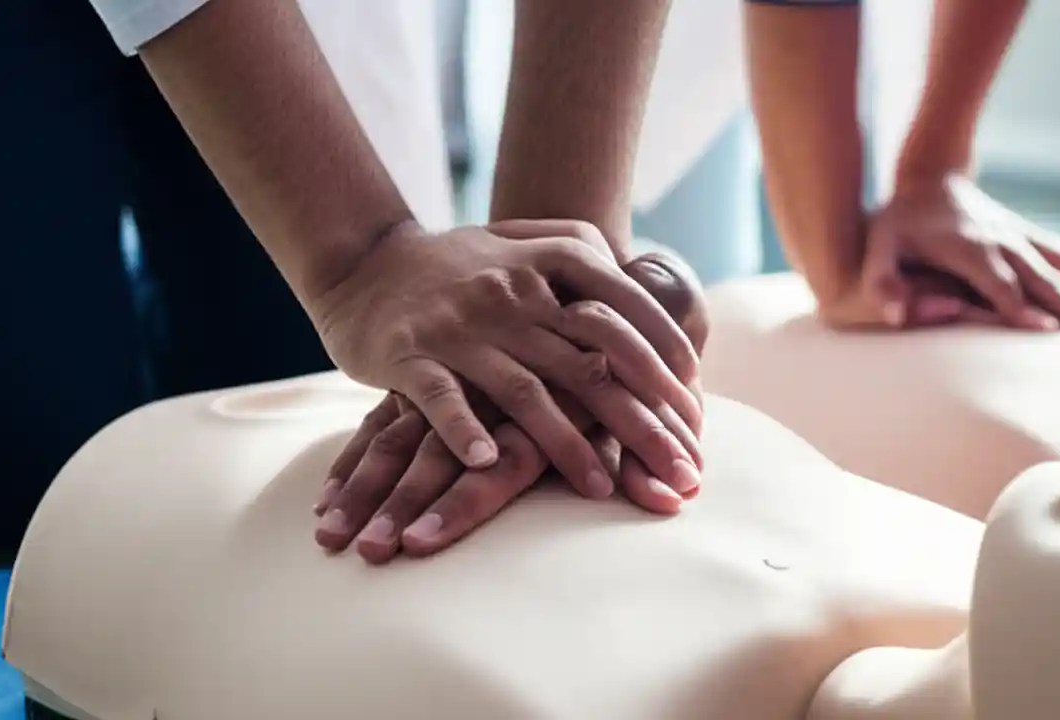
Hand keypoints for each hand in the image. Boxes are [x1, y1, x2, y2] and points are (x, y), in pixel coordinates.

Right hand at [310, 218, 701, 500]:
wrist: (364, 260)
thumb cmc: (456, 264)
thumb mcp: (522, 241)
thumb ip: (579, 251)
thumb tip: (646, 275)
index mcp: (544, 265)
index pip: (622, 310)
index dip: (664, 359)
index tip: (695, 408)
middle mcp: (508, 294)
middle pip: (588, 365)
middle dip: (640, 422)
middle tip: (680, 470)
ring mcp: (458, 326)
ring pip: (523, 389)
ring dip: (565, 442)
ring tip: (600, 488)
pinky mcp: (408, 352)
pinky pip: (439, 395)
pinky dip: (464, 428)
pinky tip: (490, 462)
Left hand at [841, 173, 1059, 329]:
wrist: (927, 179)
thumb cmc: (898, 223)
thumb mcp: (879, 249)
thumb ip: (882, 281)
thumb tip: (893, 317)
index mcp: (967, 247)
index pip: (997, 281)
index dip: (1018, 304)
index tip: (1043, 327)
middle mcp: (999, 238)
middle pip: (1036, 274)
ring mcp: (1017, 233)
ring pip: (1056, 261)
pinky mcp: (1026, 232)